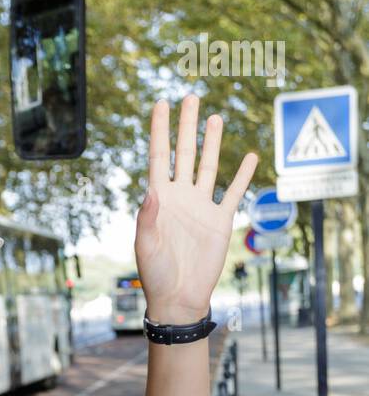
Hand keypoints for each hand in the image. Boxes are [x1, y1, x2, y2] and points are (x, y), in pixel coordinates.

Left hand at [135, 94, 257, 324]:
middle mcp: (181, 197)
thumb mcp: (146, 246)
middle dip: (187, 126)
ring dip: (212, 142)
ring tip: (214, 118)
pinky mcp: (220, 220)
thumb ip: (148, 218)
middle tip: (191, 97)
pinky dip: (242, 175)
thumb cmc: (156, 274)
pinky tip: (249, 157)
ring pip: (208, 166)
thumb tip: (151, 190)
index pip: (159, 157)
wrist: (180, 297)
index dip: (159, 130)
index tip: (160, 104)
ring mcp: (201, 206)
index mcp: (160, 199)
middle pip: (185, 153)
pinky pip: (234, 193)